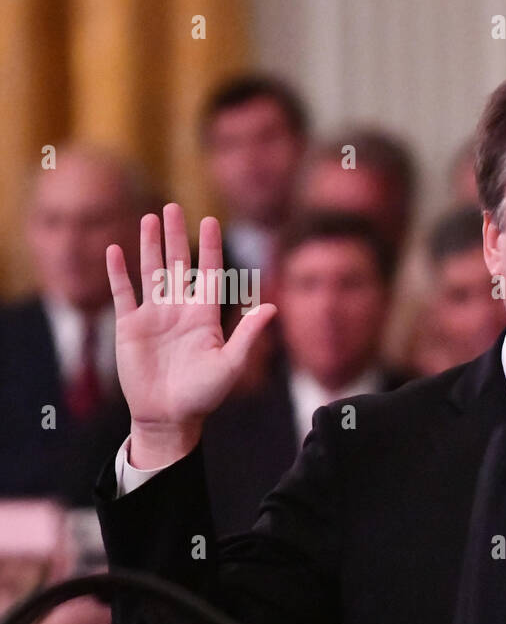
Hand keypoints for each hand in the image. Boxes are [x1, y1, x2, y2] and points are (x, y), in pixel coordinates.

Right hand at [107, 203, 276, 468]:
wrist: (169, 416)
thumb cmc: (204, 395)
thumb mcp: (230, 364)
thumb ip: (248, 334)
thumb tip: (271, 307)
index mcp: (204, 316)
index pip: (207, 273)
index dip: (208, 246)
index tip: (210, 220)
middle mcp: (179, 310)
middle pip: (177, 264)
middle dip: (175, 236)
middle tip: (172, 207)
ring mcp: (153, 316)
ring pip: (151, 272)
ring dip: (148, 245)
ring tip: (148, 218)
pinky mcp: (129, 327)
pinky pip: (123, 293)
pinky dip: (118, 272)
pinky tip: (116, 249)